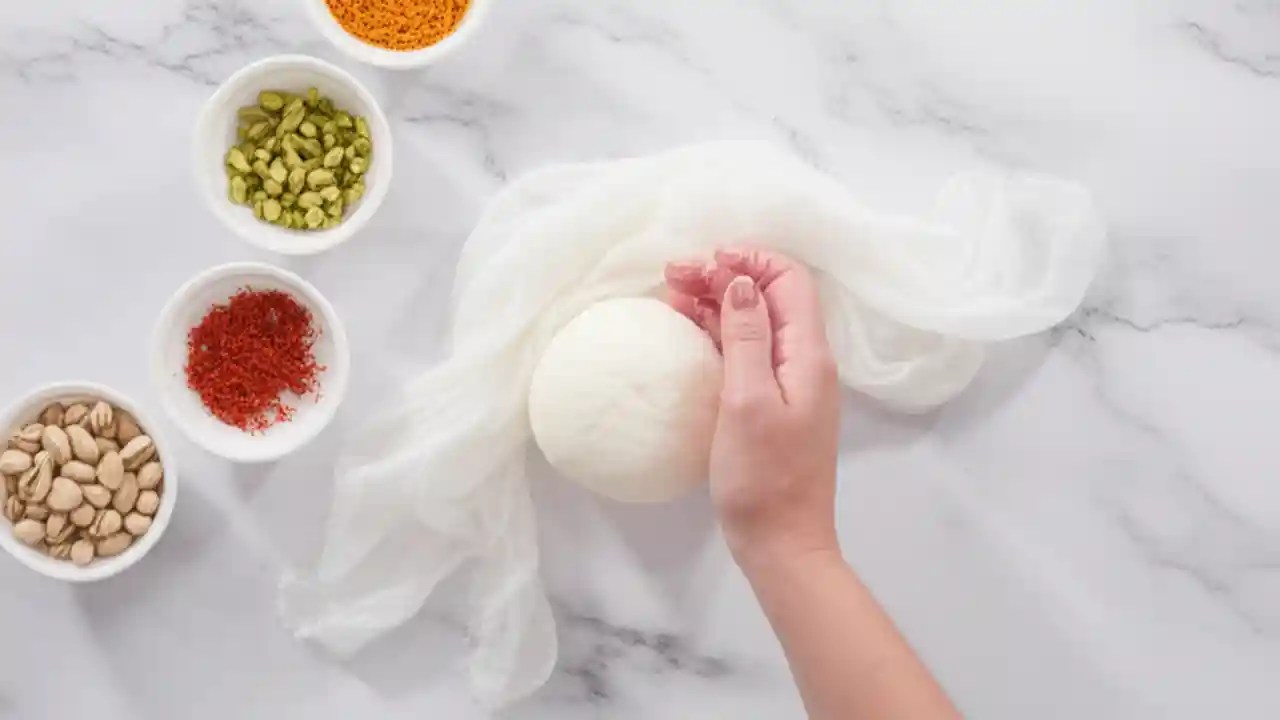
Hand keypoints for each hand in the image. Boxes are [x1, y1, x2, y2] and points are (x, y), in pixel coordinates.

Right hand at [666, 249, 840, 569]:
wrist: (782, 544)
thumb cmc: (763, 477)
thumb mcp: (747, 400)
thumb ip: (747, 337)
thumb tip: (741, 282)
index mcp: (808, 355)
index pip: (789, 280)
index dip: (749, 260)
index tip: (704, 263)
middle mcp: (805, 361)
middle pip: (770, 297)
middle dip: (724, 276)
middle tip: (671, 276)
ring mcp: (790, 384)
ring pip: (756, 322)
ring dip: (717, 302)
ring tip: (671, 296)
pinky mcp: (773, 404)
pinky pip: (748, 352)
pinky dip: (719, 334)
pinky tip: (688, 331)